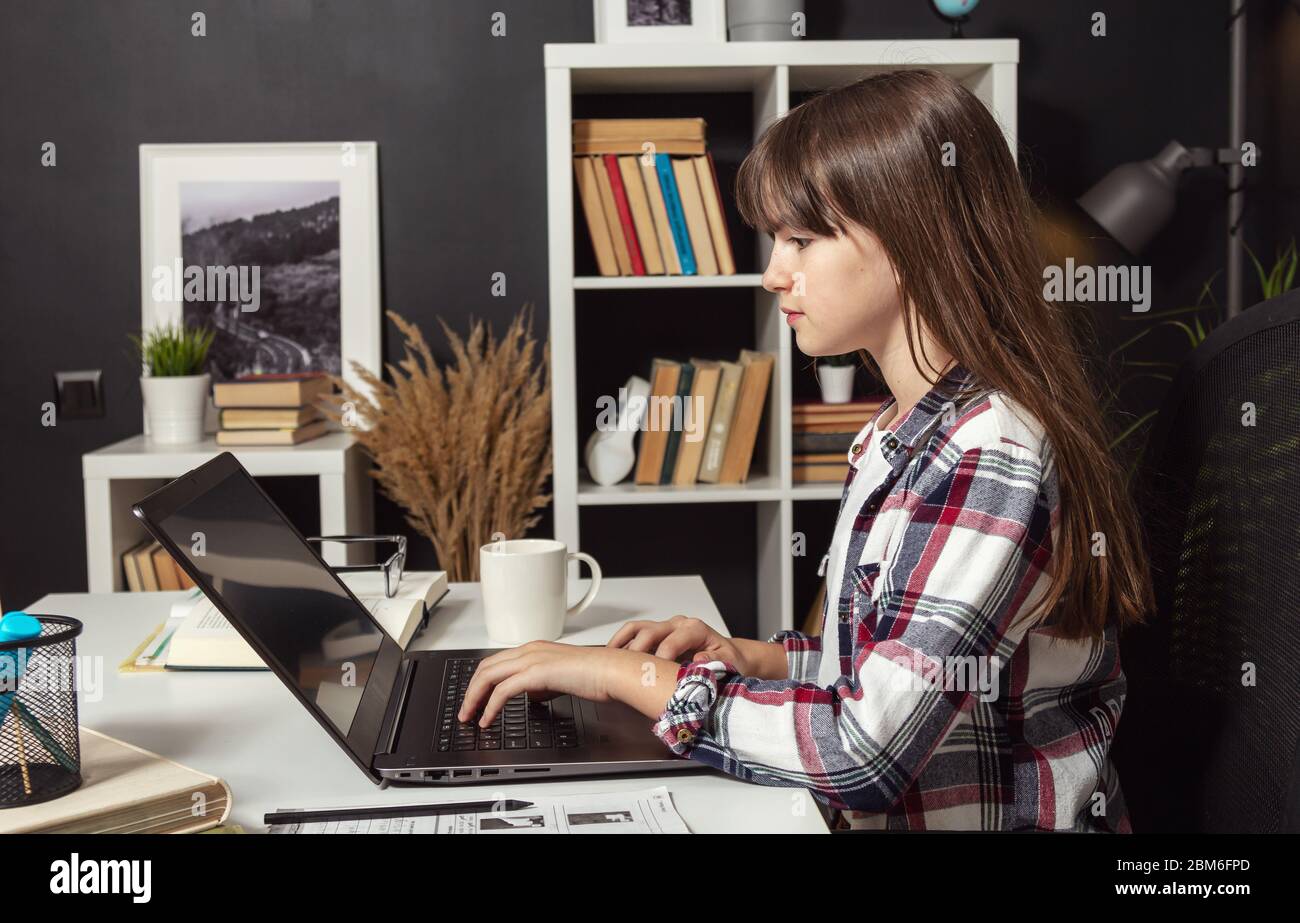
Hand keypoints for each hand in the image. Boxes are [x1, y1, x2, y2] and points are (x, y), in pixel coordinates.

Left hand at [456, 641, 620, 727]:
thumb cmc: (594, 674)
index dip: (480, 682)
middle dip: (470, 691)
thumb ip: (542, 684)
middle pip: (485, 668)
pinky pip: (503, 691)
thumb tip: (530, 696)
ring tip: (470, 717)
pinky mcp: (536, 673)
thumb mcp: (560, 677)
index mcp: (533, 649)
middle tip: (465, 711)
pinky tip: (488, 719)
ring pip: (489, 676)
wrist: (610, 671)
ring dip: (474, 698)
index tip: (474, 699)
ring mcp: (531, 659)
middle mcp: (528, 650)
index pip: (495, 662)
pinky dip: (491, 706)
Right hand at [607, 615, 758, 675]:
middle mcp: (678, 625)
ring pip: (638, 629)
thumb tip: (699, 661)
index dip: (661, 657)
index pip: (672, 640)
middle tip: (628, 670)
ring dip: (623, 644)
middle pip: (650, 632)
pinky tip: (611, 655)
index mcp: (695, 630)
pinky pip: (634, 633)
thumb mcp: (729, 662)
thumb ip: (716, 662)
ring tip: (610, 660)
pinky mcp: (657, 635)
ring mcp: (666, 628)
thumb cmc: (729, 661)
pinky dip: (621, 642)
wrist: (731, 657)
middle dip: (638, 652)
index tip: (653, 675)